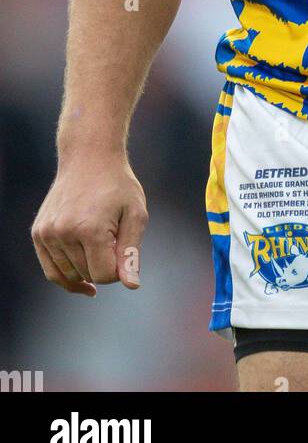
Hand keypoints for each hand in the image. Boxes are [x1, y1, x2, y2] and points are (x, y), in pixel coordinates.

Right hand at [31, 152, 147, 294]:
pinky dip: (66, 275)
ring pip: (69, 275)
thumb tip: (131, 286)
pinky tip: (82, 279)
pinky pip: (51, 269)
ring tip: (98, 243)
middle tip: (111, 236)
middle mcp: (63, 232)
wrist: (89, 157)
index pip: (105, 276)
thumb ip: (130, 252)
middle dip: (103, 264)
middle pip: (87, 275)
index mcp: (90, 229)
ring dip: (86, 268)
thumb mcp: (135, 214)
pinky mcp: (38, 233)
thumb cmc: (117, 185)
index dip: (119, 269)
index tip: (123, 247)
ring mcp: (47, 233)